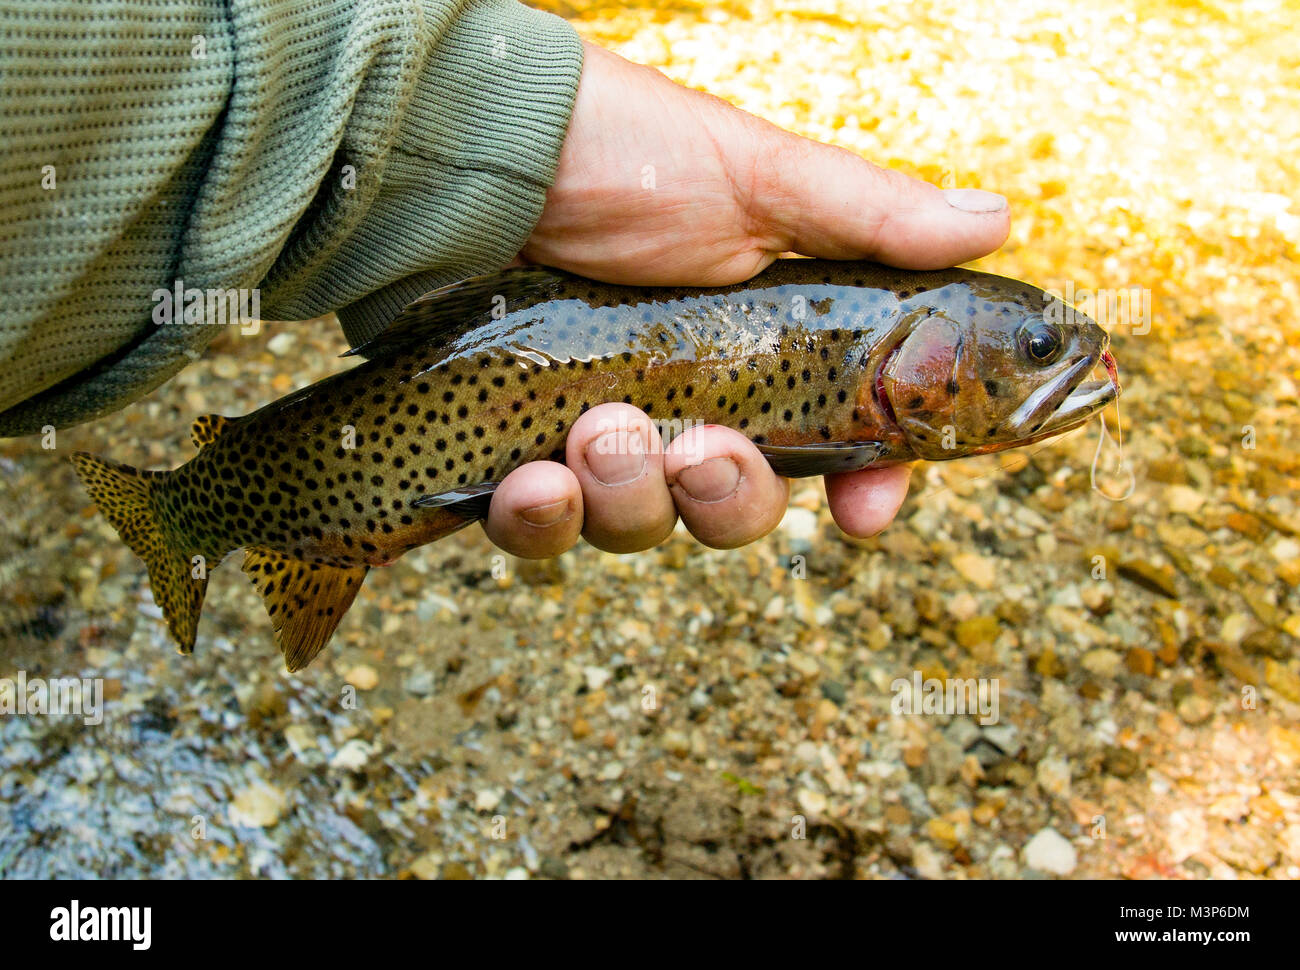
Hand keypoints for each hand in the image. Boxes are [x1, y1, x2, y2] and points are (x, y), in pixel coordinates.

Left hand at [492, 42, 1010, 557]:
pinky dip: (544, 518)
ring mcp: (602, 434)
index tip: (864, 514)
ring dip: (631, 492)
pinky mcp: (521, 452)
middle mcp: (690, 401)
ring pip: (645, 527)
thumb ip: (873, 219)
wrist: (485, 154)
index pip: (838, 446)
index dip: (863, 489)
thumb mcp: (759, 178)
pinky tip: (532, 478)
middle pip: (740, 508)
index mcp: (765, 349)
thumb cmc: (628, 152)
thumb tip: (1000, 222)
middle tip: (700, 444)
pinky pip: (545, 533)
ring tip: (596, 424)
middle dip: (729, 495)